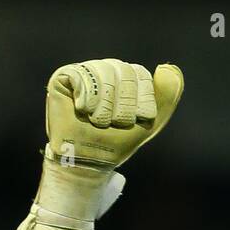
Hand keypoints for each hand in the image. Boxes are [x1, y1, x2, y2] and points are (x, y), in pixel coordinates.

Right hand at [15, 58, 183, 229]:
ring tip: (96, 121)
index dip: (140, 101)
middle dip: (122, 107)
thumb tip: (167, 68)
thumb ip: (166, 97)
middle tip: (111, 125)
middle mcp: (105, 69)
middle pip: (123, 71)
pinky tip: (82, 110)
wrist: (90, 161)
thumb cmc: (116, 143)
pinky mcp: (63, 78)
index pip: (140, 74)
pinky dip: (86, 97)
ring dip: (104, 106)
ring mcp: (84, 72)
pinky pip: (81, 74)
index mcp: (125, 77)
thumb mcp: (149, 123)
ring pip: (103, 72)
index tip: (134, 122)